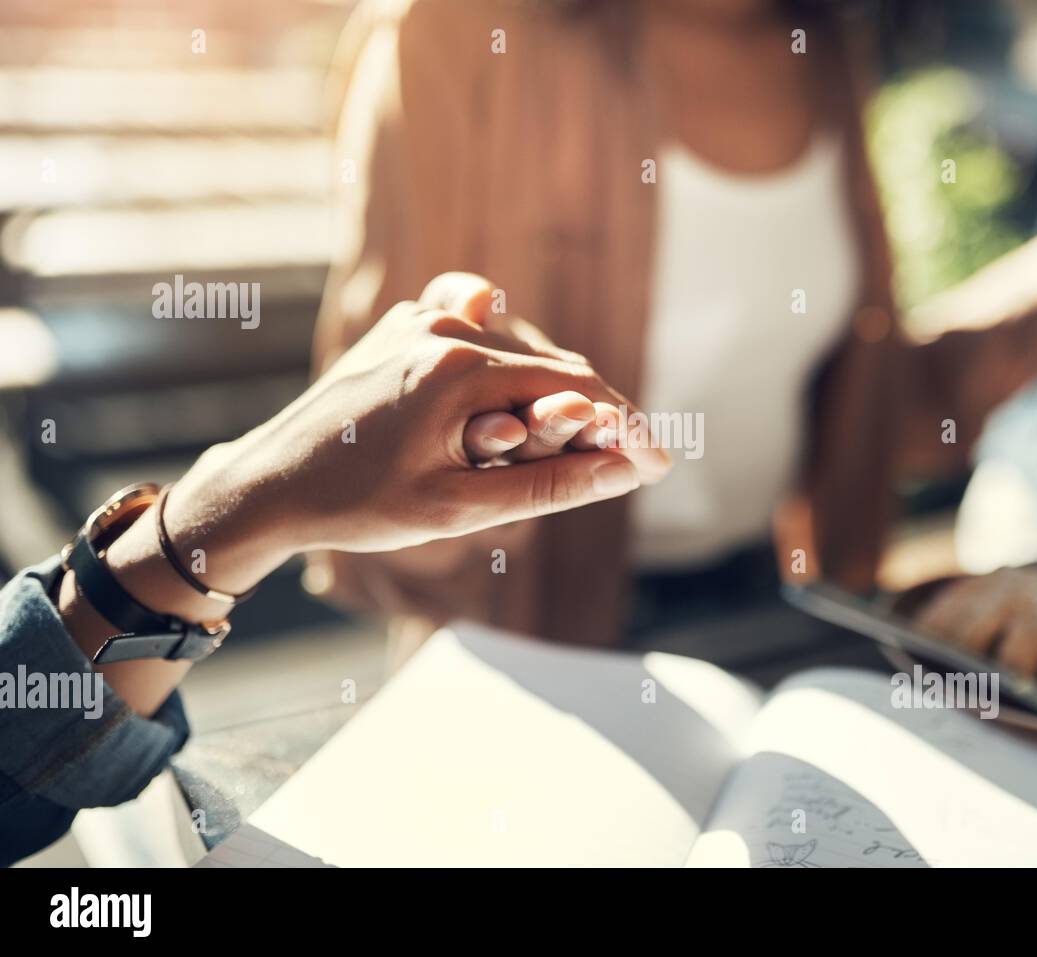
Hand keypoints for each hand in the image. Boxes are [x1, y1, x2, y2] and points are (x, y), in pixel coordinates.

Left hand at [129, 281, 671, 599]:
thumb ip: (549, 485)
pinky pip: (478, 322)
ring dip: (548, 394)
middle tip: (628, 461)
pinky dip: (506, 354)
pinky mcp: (405, 323)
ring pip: (520, 351)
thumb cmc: (358, 505)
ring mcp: (421, 317)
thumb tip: (624, 471)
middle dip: (594, 414)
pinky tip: (512, 379)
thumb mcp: (460, 507)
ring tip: (563, 445)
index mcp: (459, 367)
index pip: (574, 388)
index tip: (659, 461)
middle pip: (553, 366)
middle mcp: (444, 325)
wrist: (272, 484)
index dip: (624, 427)